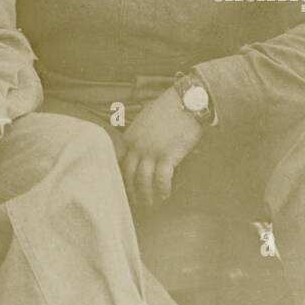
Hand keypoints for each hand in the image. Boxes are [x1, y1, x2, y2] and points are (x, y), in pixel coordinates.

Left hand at [120, 89, 203, 206]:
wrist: (186, 101)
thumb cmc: (168, 109)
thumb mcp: (144, 120)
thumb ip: (138, 135)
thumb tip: (137, 147)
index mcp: (130, 138)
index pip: (119, 163)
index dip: (121, 178)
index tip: (124, 188)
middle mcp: (137, 146)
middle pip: (129, 174)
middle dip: (132, 191)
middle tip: (136, 201)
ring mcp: (151, 151)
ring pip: (143, 180)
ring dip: (146, 194)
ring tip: (150, 202)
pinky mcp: (168, 155)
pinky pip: (161, 179)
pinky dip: (162, 189)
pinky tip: (165, 194)